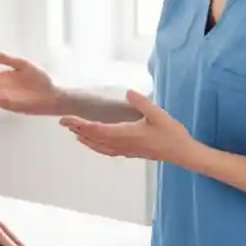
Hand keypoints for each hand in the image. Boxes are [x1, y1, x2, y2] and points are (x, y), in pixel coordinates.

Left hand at [60, 89, 201, 166]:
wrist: (182, 153)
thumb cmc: (171, 133)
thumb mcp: (158, 114)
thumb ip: (142, 102)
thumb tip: (128, 92)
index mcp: (125, 134)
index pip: (96, 129)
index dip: (79, 124)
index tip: (66, 119)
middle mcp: (122, 144)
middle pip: (93, 138)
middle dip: (77, 130)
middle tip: (63, 123)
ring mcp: (126, 150)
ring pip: (99, 146)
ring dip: (85, 139)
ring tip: (74, 133)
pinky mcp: (131, 152)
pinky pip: (108, 151)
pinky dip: (97, 147)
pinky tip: (95, 144)